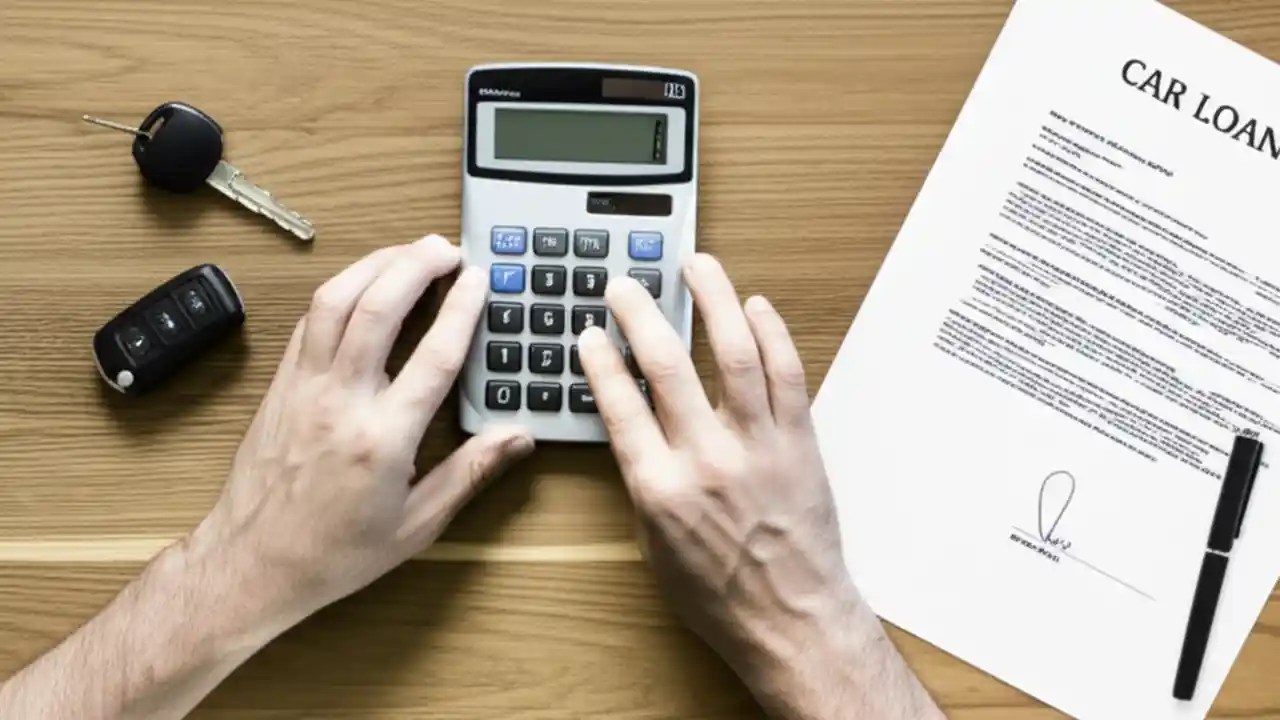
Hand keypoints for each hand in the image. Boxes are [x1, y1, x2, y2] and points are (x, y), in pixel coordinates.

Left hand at [193, 235, 532, 623]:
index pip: (432, 356)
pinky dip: (340, 291)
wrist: (254, 562)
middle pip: (378, 308)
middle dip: (416, 265)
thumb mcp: (418, 525)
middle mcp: (341, 402)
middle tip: (447, 248)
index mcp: (384, 439)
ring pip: (335, 300)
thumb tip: (517, 437)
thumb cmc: (336, 552)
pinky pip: (310, 321)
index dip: (461, 309)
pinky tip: (362, 285)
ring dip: (375, 265)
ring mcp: (304, 387)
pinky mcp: (281, 385)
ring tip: (408, 252)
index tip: (479, 279)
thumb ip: (470, 472)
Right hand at [580, 254, 939, 719]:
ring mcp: (759, 446)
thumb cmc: (720, 595)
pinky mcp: (799, 442)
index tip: (590, 334)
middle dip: (640, 315)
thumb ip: (641, 481)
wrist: (792, 619)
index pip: (621, 406)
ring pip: (735, 353)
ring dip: (713, 300)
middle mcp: (708, 460)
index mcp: (661, 490)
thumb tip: (631, 427)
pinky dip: (772, 334)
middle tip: (626, 286)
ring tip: (697, 266)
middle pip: (668, 366)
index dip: (600, 362)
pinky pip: (787, 374)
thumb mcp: (654, 547)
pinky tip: (756, 307)